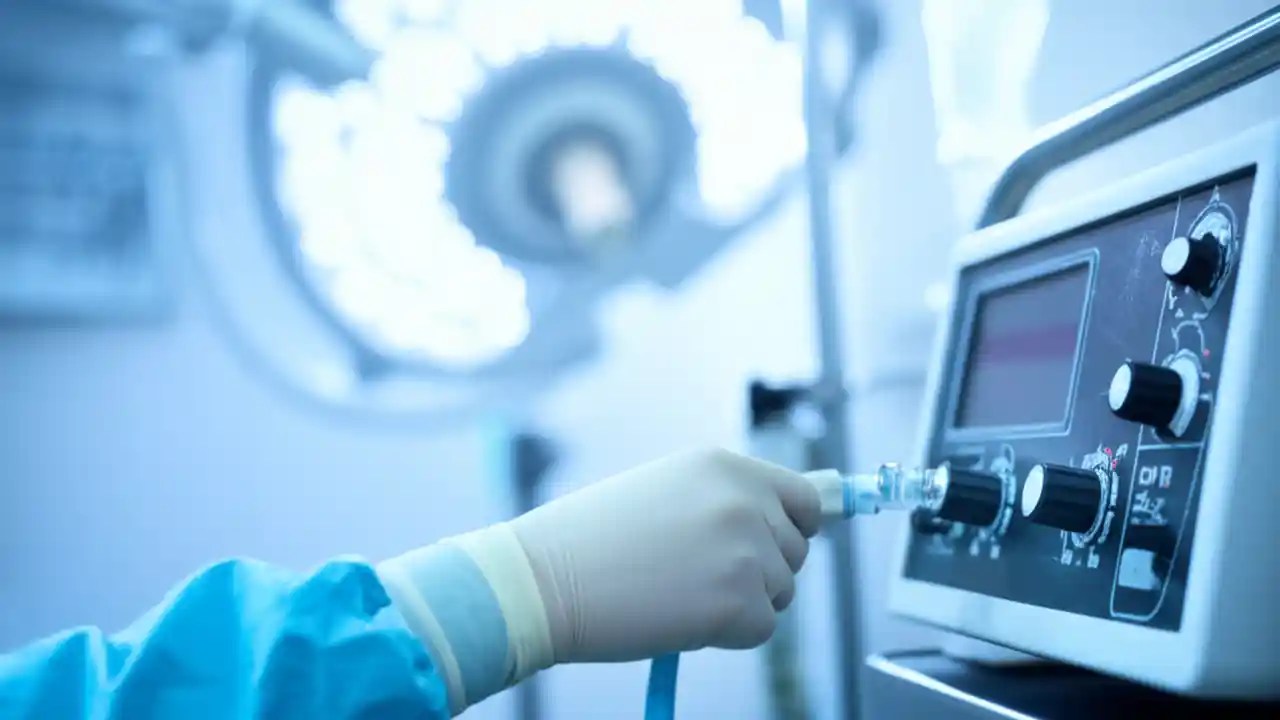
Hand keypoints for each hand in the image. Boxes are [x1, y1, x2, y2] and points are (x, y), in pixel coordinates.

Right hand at [511, 448, 821, 662]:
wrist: (545, 580)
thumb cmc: (595, 539)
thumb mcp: (667, 491)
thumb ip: (726, 500)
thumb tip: (789, 526)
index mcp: (726, 467)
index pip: (802, 499)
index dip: (793, 527)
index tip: (776, 546)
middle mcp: (745, 501)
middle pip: (795, 551)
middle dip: (761, 571)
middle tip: (700, 578)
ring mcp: (746, 552)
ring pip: (780, 592)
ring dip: (742, 602)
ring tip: (679, 592)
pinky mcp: (738, 603)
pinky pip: (762, 629)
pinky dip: (729, 635)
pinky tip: (680, 617)